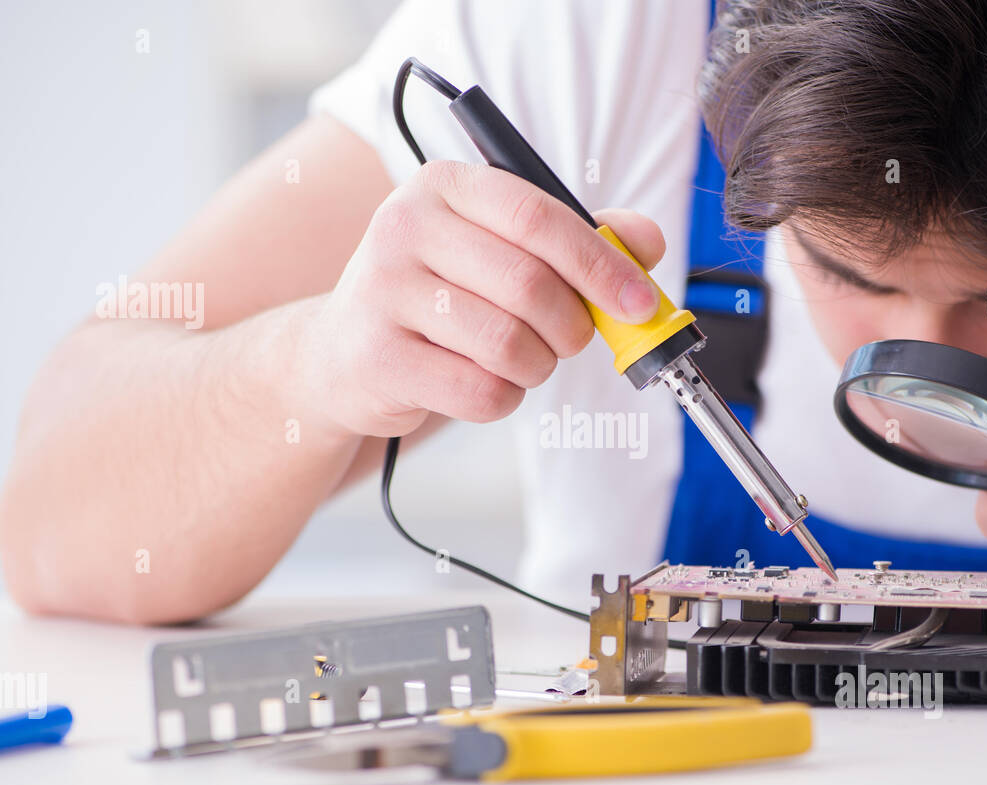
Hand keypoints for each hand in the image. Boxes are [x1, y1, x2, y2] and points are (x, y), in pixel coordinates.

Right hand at [299, 160, 664, 438]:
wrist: (339, 354)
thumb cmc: (438, 296)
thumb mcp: (500, 251)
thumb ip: (577, 240)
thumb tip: (647, 241)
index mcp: (443, 186)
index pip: (538, 216)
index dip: (601, 264)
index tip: (639, 302)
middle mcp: (404, 227)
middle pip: (530, 285)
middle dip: (572, 326)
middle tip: (572, 339)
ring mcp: (382, 293)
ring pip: (508, 344)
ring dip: (537, 366)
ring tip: (522, 359)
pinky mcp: (377, 358)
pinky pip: (480, 391)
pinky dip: (503, 398)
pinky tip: (483, 382)